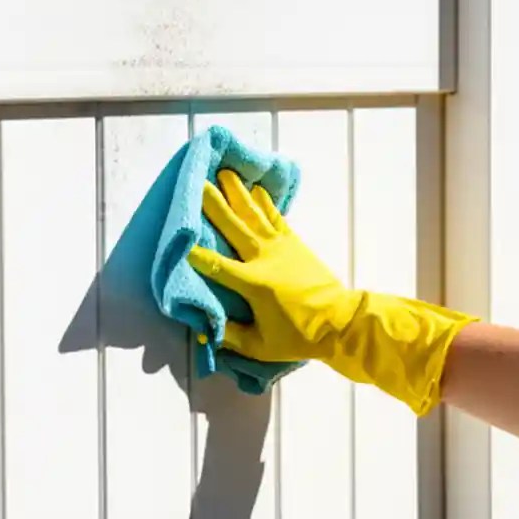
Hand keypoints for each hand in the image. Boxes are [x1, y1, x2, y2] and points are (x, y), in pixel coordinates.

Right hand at [188, 169, 475, 415]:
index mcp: (253, 283)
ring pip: (253, 215)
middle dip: (214, 205)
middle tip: (198, 184)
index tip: (178, 241)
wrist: (340, 322)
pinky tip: (255, 188)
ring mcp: (280, 247)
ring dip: (238, 193)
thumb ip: (230, 337)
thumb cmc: (298, 337)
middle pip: (234, 227)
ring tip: (225, 172)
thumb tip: (204, 329)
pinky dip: (265, 202)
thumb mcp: (260, 346)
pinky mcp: (294, 243)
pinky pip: (275, 217)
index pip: (216, 266)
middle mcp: (264, 258)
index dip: (195, 254)